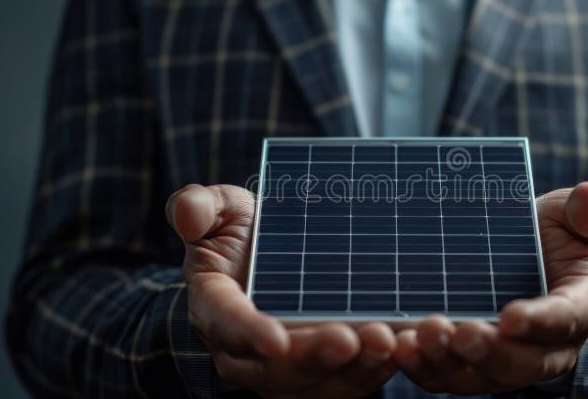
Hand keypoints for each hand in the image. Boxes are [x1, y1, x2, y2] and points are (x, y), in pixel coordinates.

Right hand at [166, 184, 397, 398]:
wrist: (273, 255)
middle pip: (278, 367)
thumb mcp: (221, 209)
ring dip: (353, 369)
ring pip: (317, 383)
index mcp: (216, 309)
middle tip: (348, 338)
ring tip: (384, 343)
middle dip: (314, 357)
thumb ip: (200, 206)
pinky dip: (374, 372)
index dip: (250, 333)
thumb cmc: (245, 232)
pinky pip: (347, 385)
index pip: (228, 325)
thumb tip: (187, 213)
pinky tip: (400, 351)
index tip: (276, 338)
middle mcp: (247, 351)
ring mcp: (285, 369)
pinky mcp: (322, 375)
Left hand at [392, 182, 587, 394]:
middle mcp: (543, 348)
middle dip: (489, 352)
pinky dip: (421, 366)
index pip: (564, 320)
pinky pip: (443, 375)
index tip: (511, 316)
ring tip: (420, 337)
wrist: (516, 251)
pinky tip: (399, 346)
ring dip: (447, 362)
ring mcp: (500, 360)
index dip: (540, 322)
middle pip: (521, 365)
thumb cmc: (550, 234)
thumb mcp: (572, 214)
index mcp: (576, 309)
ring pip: (477, 377)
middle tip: (462, 333)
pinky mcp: (465, 364)